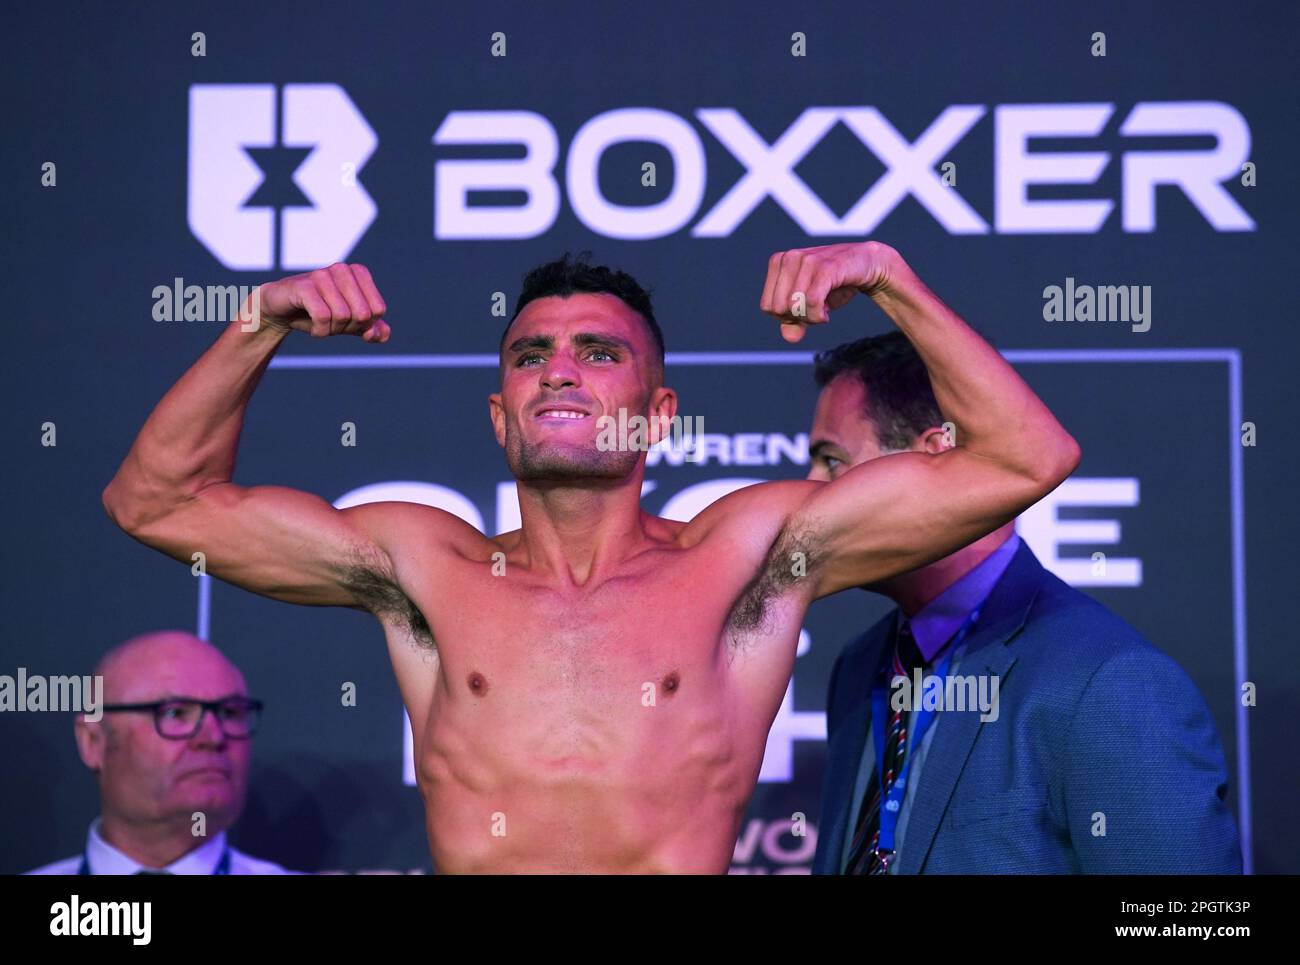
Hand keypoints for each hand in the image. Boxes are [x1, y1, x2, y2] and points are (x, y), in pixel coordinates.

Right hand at [255, 263, 390, 341]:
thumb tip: (380, 334)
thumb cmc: (320, 313)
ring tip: (321, 324)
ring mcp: (322, 275)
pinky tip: (313, 328)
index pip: (378, 310)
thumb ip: (373, 330)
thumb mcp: (351, 324)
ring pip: (342, 316)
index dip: (365, 325)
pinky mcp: (304, 286)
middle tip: (332, 324)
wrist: (282, 311)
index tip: (348, 321)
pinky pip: (323, 316)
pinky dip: (320, 331)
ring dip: (332, 330)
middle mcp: (342, 269)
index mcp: (359, 272)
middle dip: (349, 328)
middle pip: (362, 314)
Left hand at [759, 241, 897, 342]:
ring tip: (823, 309)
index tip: (805, 309)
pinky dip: (818, 315)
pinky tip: (827, 312)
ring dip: (811, 317)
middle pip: (779, 308)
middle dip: (798, 317)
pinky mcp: (825, 266)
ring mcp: (806, 259)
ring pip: (794, 306)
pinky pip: (811, 302)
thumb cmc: (835, 284)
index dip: (786, 316)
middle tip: (816, 310)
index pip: (768, 306)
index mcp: (778, 262)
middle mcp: (789, 257)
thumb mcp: (809, 306)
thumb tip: (790, 337)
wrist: (868, 266)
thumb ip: (794, 322)